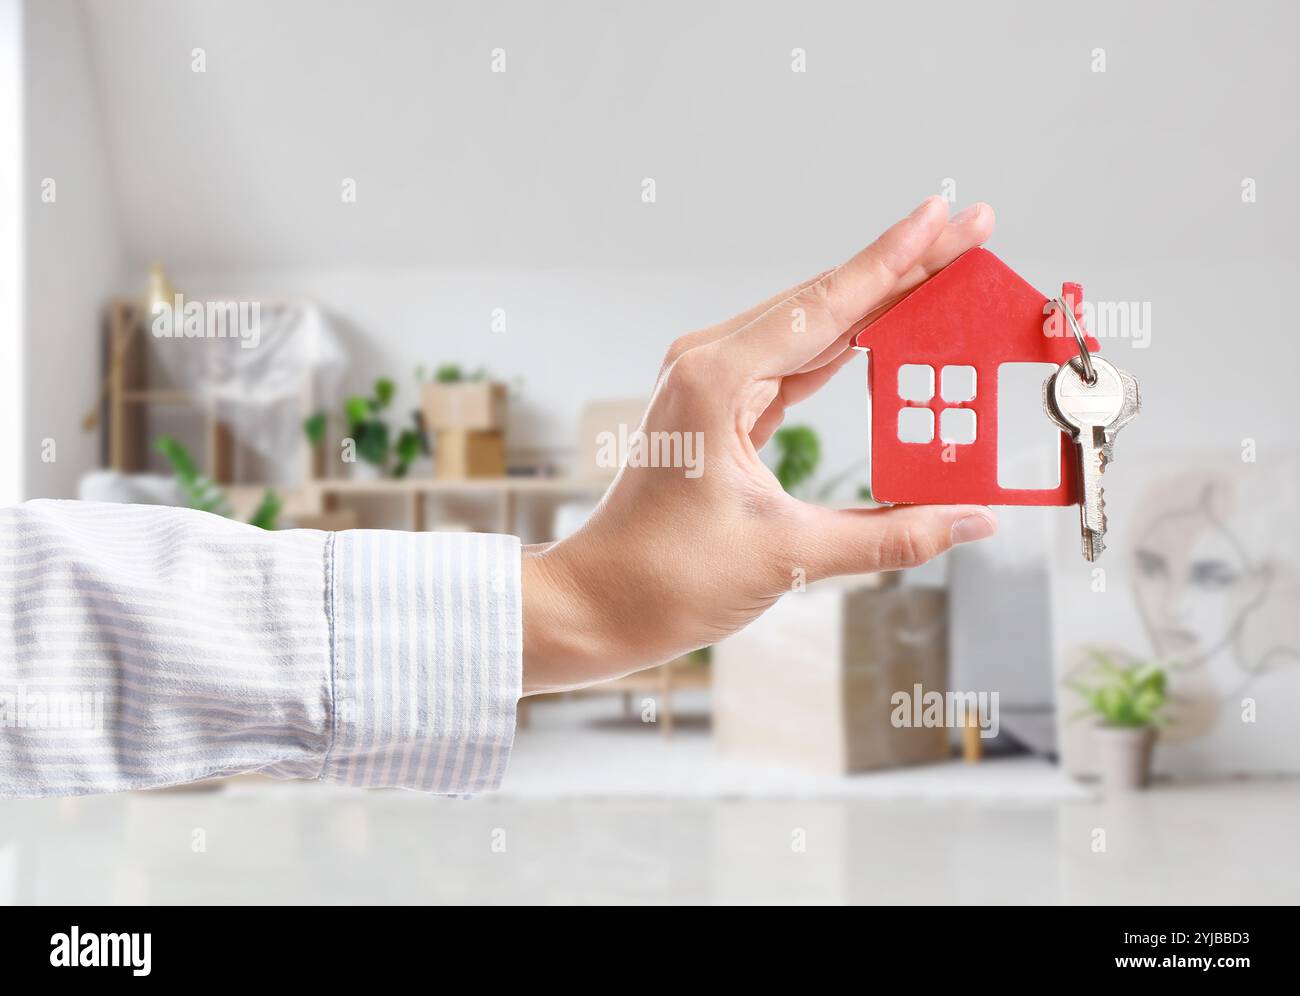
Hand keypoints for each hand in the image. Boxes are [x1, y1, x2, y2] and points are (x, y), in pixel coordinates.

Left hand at [523, 196, 998, 692]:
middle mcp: (710, 364)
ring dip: (880, 301)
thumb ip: (890, 536)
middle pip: (825, 301)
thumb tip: (972, 522)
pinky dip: (848, 346)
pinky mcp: (721, 404)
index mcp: (716, 380)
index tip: (946, 214)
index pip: (826, 306)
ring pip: (813, 325)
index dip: (894, 260)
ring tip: (947, 271)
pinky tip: (890, 329)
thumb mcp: (789, 556)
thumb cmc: (667, 577)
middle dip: (903, 267)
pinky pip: (797, 361)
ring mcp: (713, 380)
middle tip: (972, 229)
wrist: (600, 600)